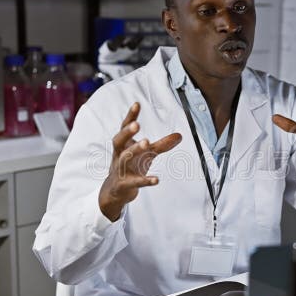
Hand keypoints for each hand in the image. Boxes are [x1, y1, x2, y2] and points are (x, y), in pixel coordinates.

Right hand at [99, 102, 181, 220]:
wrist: (116, 191)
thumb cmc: (131, 167)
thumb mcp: (148, 154)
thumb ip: (162, 145)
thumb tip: (180, 135)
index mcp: (123, 145)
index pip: (124, 128)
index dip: (130, 116)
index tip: (137, 104)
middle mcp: (119, 155)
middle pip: (118, 141)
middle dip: (127, 132)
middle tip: (137, 125)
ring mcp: (120, 170)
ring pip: (124, 159)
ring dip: (134, 150)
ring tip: (147, 142)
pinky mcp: (124, 184)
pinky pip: (134, 182)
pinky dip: (145, 180)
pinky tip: (156, 179)